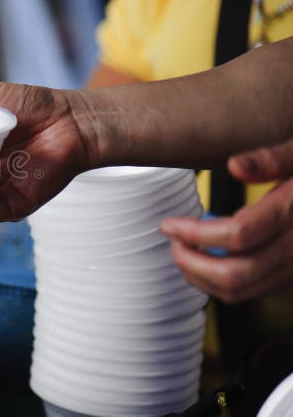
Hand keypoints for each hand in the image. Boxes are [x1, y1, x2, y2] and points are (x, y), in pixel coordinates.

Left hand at [161, 139, 292, 303]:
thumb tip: (236, 166)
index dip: (196, 232)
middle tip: (173, 241)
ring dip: (201, 277)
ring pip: (239, 291)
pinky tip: (205, 259)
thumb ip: (270, 159)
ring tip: (183, 251)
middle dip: (191, 262)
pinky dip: (219, 282)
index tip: (170, 223)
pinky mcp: (291, 275)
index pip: (237, 235)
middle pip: (234, 274)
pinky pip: (251, 291)